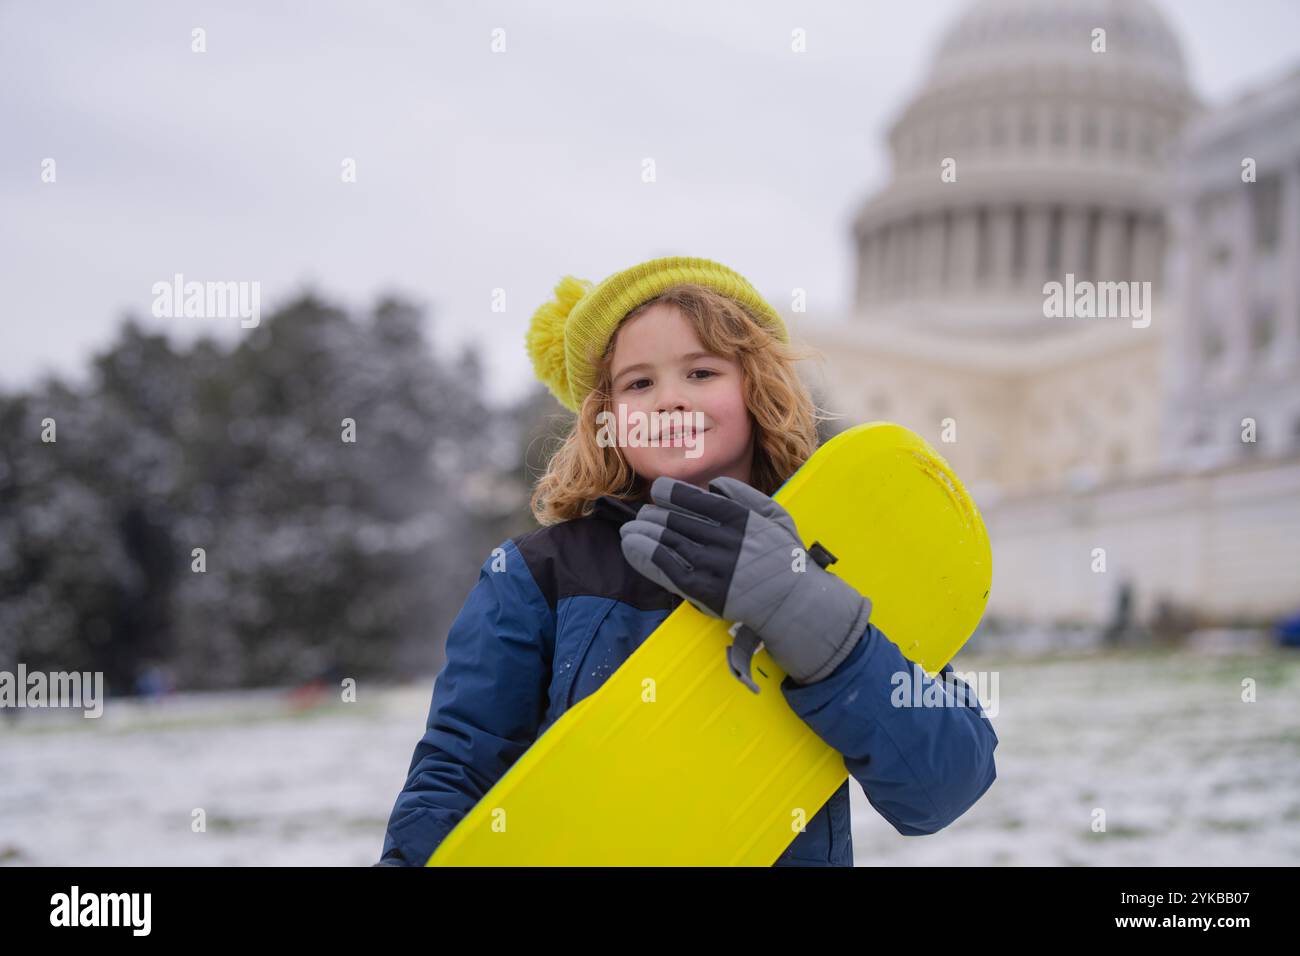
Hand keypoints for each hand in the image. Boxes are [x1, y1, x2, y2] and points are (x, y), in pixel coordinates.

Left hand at [618, 475, 871, 683]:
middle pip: (674, 520)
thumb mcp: (775, 515)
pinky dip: (644, 555)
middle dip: (653, 514)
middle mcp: (721, 540)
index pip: (692, 499)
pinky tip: (632, 546)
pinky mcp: (701, 590)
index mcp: (737, 518)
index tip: (658, 490)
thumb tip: (715, 484)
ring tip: (629, 529)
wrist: (792, 603)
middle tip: (643, 514)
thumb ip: (745, 495)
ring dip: (642, 532)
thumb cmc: (784, 558)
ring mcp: (710, 566)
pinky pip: (665, 568)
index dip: (669, 492)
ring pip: (665, 542)